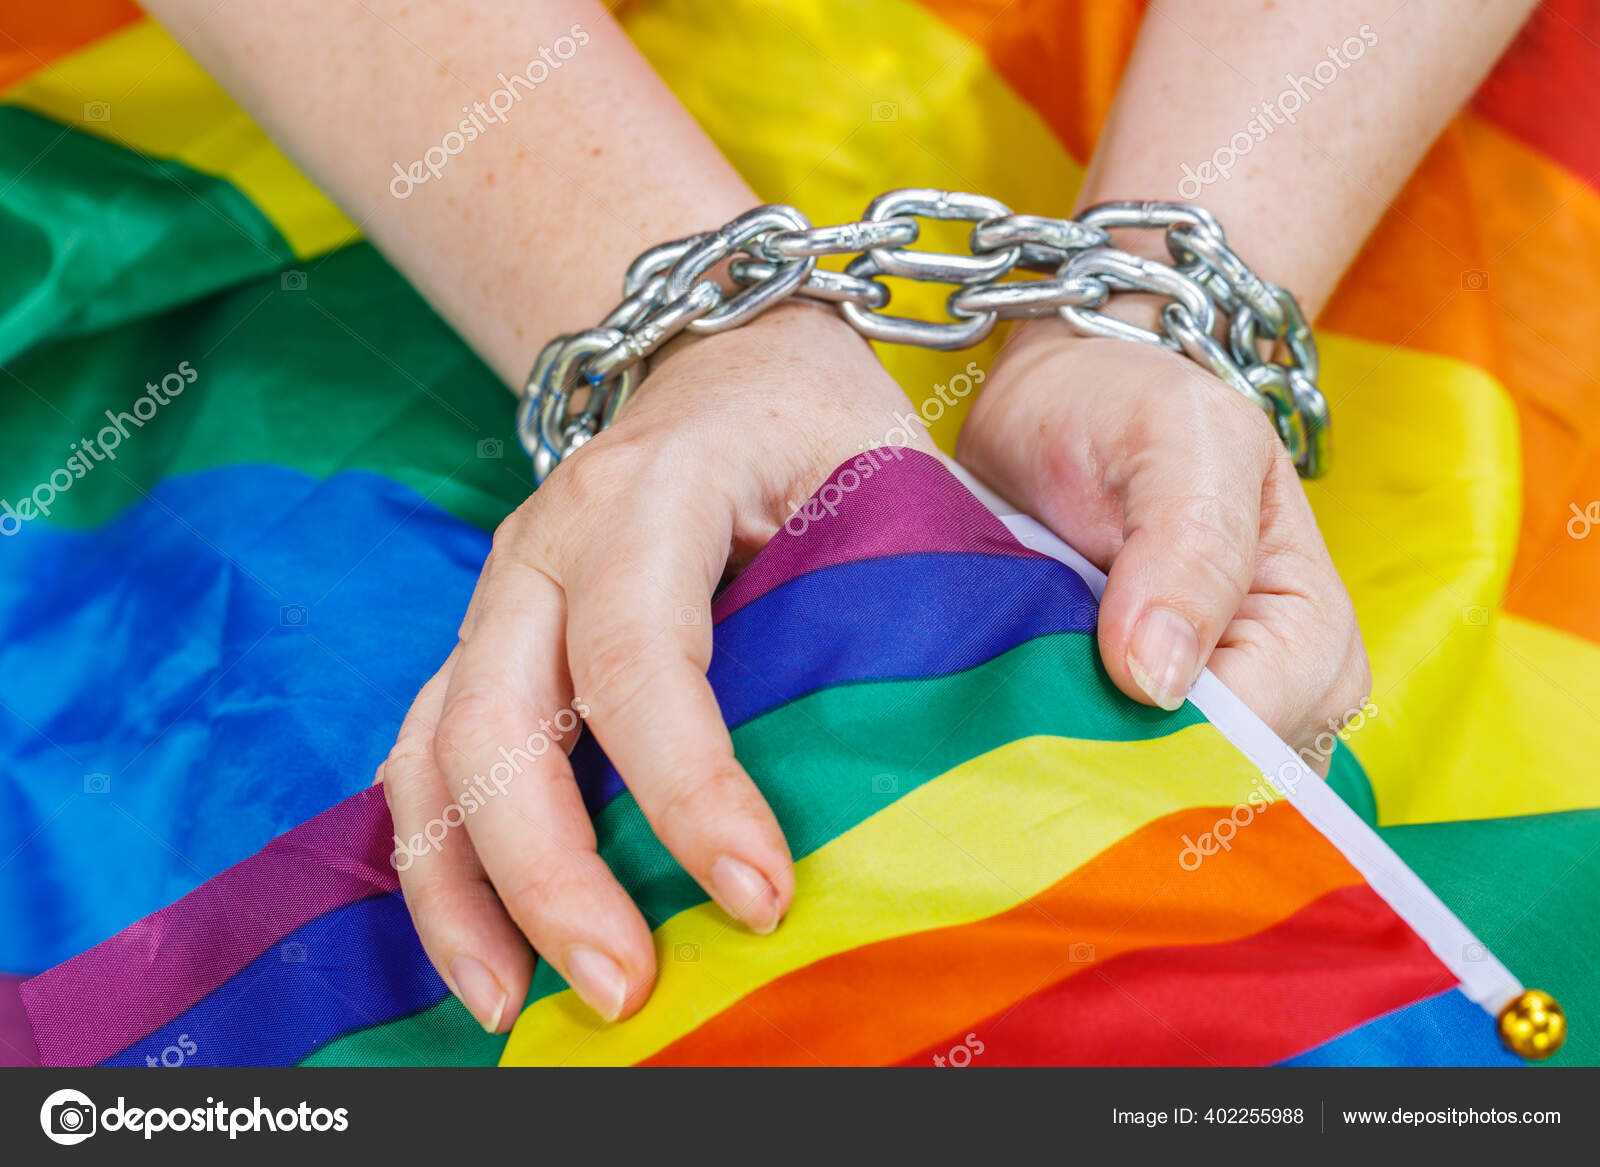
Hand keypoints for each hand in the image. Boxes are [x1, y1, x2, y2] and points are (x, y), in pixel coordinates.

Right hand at [378, 303, 933, 1029]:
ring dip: (464, 886)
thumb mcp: (895, 460)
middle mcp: (547, 538)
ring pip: (434, 748)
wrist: (726, 361)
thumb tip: (1089, 700)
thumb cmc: (822, 423)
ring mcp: (500, 592)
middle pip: (498, 714)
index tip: (758, 895)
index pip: (642, 646)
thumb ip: (952, 570)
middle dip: (550, 869)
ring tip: (506, 1007)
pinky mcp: (484, 641)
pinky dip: (439, 858)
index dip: (687, 781)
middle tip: (621, 987)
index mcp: (653, 483)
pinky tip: (482, 947)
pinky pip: (424, 757)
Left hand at [957, 321, 1370, 757]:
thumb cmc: (1129, 405)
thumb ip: (1185, 548)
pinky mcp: (1140, 728)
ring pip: (1159, 797)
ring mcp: (1209, 720)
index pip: (1253, 738)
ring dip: (1085, 771)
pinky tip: (1019, 735)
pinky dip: (1066, 767)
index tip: (1071, 711)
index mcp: (1310, 630)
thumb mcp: (1177, 440)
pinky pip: (1112, 781)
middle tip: (1027, 716)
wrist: (1057, 402)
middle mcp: (1278, 696)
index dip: (1164, 735)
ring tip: (1017, 719)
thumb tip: (1157, 680)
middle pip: (1210, 787)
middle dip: (1121, 765)